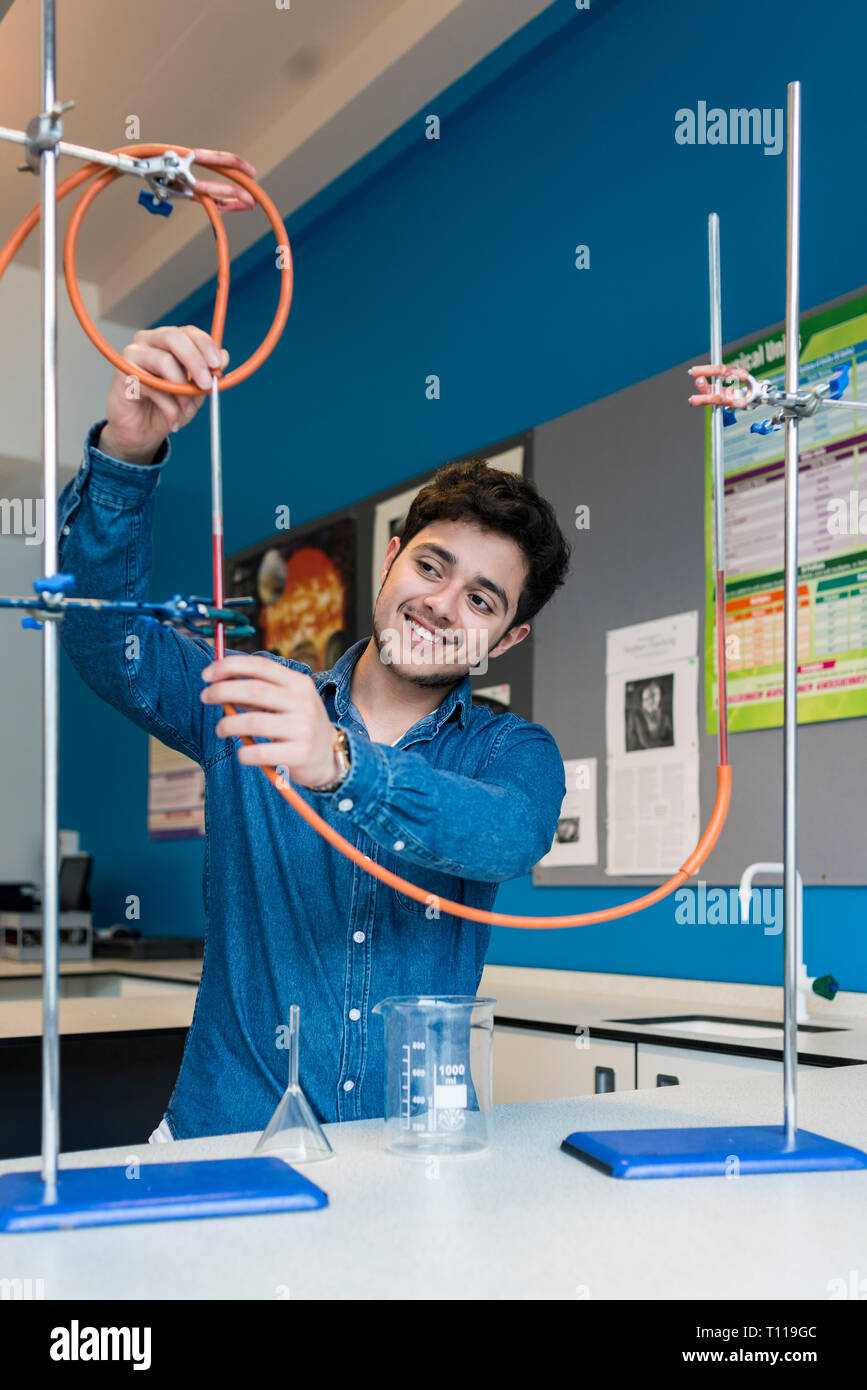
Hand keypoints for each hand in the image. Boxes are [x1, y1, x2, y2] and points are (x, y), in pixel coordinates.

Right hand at [99, 325, 229, 463]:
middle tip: (207, 384)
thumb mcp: (194, 391)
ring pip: (164, 361)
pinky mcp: (124, 374)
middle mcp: (148, 341)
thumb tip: (224, 356)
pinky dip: (169, 407)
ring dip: (182, 391)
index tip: (218, 364)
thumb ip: (207, 374)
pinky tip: (173, 420)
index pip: (188, 332)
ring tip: (188, 411)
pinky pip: (153, 386)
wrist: (142, 431)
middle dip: (195, 361)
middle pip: (173, 337)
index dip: (205, 345)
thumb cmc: (167, 407)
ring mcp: (133, 355)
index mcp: (168, 341)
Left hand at [201, 654, 342, 787]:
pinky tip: (242, 752)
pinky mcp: (300, 754)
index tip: (207, 674)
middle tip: (205, 697)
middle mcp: (303, 702)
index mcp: (299, 683)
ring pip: (253, 722)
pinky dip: (243, 752)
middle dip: (222, 691)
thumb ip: (258, 692)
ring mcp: (303, 728)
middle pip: (254, 690)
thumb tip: (219, 681)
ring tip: (221, 729)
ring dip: (227, 724)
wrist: (329, 757)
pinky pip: (259, 752)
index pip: (261, 666)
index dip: (230, 666)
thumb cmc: (297, 724)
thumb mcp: (287, 701)